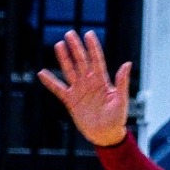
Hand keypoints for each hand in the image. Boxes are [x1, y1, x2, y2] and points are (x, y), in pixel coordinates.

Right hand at [37, 30, 132, 147]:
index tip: (89, 34)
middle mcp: (89, 83)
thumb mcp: (121, 100)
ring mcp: (79, 90)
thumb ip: (122, 82)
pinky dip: (50, 82)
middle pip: (81, 61)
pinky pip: (58, 89)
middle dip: (75, 48)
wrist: (105, 135)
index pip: (96, 60)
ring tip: (58, 45)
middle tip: (69, 33)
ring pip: (70, 71)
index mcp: (102, 81)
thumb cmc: (116, 119)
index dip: (93, 47)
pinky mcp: (70, 101)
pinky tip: (42, 73)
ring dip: (64, 58)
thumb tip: (127, 63)